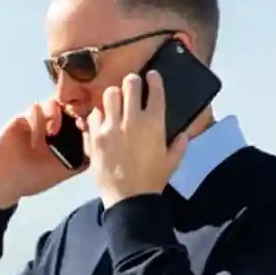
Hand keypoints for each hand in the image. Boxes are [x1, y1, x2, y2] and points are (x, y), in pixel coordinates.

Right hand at [0, 99, 84, 208]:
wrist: (2, 184)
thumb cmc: (31, 179)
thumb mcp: (63, 171)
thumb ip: (82, 161)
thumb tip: (101, 150)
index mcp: (62, 138)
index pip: (78, 119)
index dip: (86, 118)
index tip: (89, 127)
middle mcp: (49, 127)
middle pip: (67, 106)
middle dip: (74, 110)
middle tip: (77, 121)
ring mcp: (34, 123)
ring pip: (52, 103)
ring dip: (56, 113)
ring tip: (54, 131)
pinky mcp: (19, 121)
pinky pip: (34, 109)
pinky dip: (38, 118)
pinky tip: (36, 138)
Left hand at [85, 71, 187, 207]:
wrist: (129, 198)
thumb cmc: (152, 180)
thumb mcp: (173, 161)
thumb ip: (179, 144)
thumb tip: (182, 134)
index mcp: (154, 123)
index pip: (155, 89)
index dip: (154, 79)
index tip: (152, 76)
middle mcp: (132, 121)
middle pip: (130, 84)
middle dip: (131, 82)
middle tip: (131, 85)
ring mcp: (111, 128)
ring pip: (109, 95)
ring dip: (113, 96)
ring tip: (115, 102)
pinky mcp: (94, 138)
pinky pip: (93, 115)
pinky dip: (97, 115)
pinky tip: (101, 121)